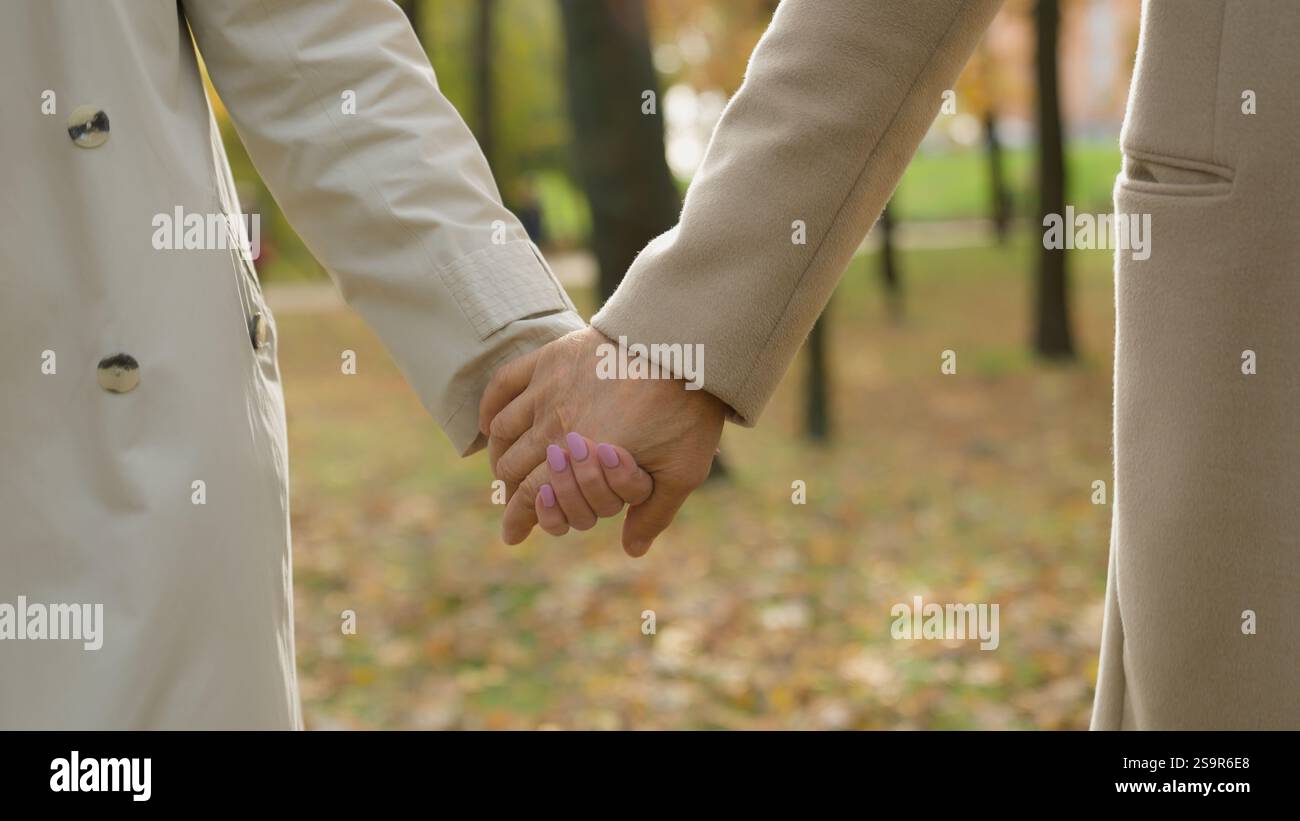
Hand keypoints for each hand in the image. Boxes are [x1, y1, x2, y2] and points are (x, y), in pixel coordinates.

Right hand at [479, 327, 726, 555]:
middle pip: (512, 468)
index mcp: (581, 459)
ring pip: (502, 431)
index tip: (511, 534)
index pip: (532, 497)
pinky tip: (489, 422)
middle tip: (519, 500)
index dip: (518, 521)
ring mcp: (547, 390)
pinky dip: (490, 406)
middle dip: (513, 492)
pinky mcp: (549, 359)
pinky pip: (503, 384)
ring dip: (500, 455)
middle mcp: (554, 426)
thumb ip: (654, 514)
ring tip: (505, 468)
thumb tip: (631, 550)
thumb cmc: (686, 411)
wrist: (683, 345)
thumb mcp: (682, 471)